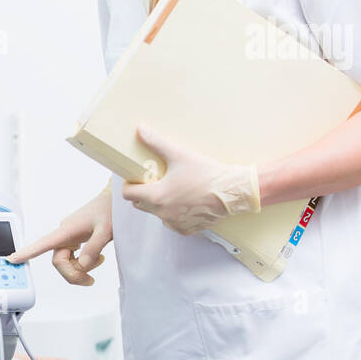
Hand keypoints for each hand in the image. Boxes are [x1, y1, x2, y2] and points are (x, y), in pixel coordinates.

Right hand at [7, 186, 111, 285]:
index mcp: (66, 230)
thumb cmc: (109, 210)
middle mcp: (64, 234)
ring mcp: (69, 237)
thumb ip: (93, 248)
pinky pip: (73, 258)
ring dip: (82, 268)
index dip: (27, 252)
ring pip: (67, 262)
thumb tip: (82, 266)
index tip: (12, 258)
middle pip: (59, 262)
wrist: (114, 201)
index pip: (43, 243)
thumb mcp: (106, 231)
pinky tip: (97, 257)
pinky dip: (85, 263)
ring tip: (100, 260)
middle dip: (74, 273)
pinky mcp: (75, 239)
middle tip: (90, 280)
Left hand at [121, 125, 259, 234]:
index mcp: (157, 196)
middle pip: (139, 204)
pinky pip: (171, 222)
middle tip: (156, 181)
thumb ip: (156, 143)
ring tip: (174, 190)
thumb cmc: (207, 174)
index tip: (137, 178)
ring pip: (156, 213)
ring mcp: (174, 223)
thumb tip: (140, 130)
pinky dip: (174, 213)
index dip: (130, 184)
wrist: (232, 191)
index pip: (128, 194)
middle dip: (143, 193)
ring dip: (159, 204)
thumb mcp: (179, 155)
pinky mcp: (185, 229)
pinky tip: (185, 202)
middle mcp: (162, 214)